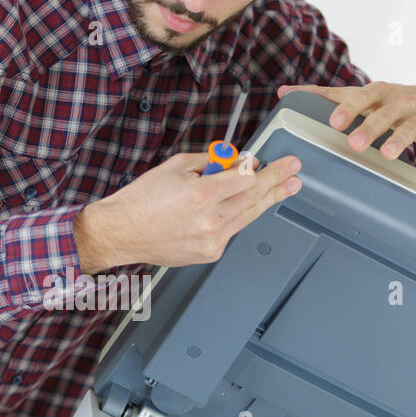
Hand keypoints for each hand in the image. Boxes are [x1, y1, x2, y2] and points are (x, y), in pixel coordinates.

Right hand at [73, 149, 302, 271]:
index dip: (270, 170)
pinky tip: (239, 207)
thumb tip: (237, 162)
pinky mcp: (209, 254)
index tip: (286, 163)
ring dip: (267, 202)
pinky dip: (237, 217)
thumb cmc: (141, 200)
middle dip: (278, 185)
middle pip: (255, 200)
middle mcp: (209, 220)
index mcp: (201, 194)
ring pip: (248, 217)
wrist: (120, 233)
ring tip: (284, 190)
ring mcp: (211, 241)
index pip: (248, 179)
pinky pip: (231, 231)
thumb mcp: (176, 166)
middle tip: (295, 175)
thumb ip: (212, 162)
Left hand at [276, 81, 415, 173]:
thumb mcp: (363, 96)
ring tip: (388, 154)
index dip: (348, 109)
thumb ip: (325, 96)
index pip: (361, 97)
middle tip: (354, 143)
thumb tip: (284, 92)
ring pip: (409, 128)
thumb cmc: (394, 102)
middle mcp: (400, 102)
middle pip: (384, 113)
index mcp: (378, 94)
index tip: (334, 122)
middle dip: (370, 127)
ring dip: (398, 140)